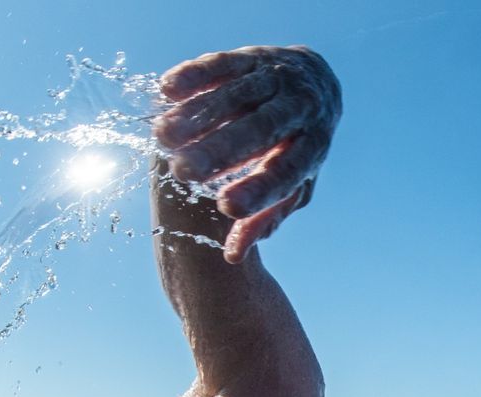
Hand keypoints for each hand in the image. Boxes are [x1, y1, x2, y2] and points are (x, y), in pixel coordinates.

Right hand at [155, 46, 342, 263]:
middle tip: (183, 173)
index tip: (225, 208)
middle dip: (222, 151)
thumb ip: (266, 216)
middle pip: (261, 130)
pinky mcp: (253, 56)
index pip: (288, 172)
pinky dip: (196, 75)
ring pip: (238, 95)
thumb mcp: (293, 185)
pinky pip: (224, 63)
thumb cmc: (297, 148)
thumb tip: (232, 256)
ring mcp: (277, 80)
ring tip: (161, 136)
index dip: (258, 190)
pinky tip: (166, 89)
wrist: (319, 82)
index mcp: (312, 149)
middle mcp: (300, 110)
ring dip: (199, 114)